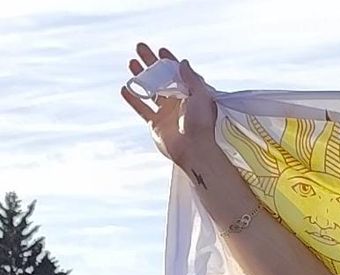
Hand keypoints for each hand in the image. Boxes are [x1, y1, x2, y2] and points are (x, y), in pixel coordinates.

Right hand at [120, 43, 218, 170]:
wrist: (194, 149)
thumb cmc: (202, 124)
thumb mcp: (201, 97)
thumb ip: (191, 79)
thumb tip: (182, 62)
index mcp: (191, 95)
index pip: (178, 73)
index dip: (169, 61)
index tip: (160, 50)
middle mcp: (178, 102)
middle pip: (161, 78)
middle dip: (150, 63)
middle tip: (139, 47)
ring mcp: (166, 112)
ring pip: (150, 90)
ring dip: (140, 77)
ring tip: (131, 62)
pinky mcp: (156, 124)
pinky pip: (142, 109)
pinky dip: (133, 99)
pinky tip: (125, 88)